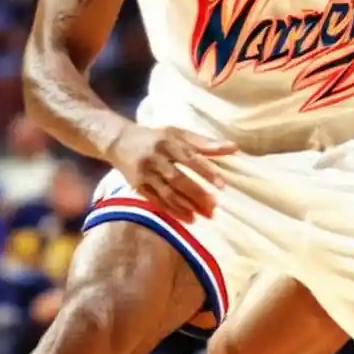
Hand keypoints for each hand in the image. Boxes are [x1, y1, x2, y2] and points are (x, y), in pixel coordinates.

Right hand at [107, 124, 238, 222]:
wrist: (119, 141)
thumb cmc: (156, 137)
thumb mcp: (178, 134)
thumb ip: (205, 142)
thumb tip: (234, 147)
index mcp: (168, 142)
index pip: (189, 158)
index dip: (206, 172)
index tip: (222, 186)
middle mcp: (155, 158)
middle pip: (178, 179)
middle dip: (197, 194)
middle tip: (214, 207)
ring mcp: (144, 173)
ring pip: (167, 193)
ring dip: (186, 207)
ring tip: (204, 217)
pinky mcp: (137, 186)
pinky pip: (156, 201)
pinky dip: (173, 211)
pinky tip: (189, 219)